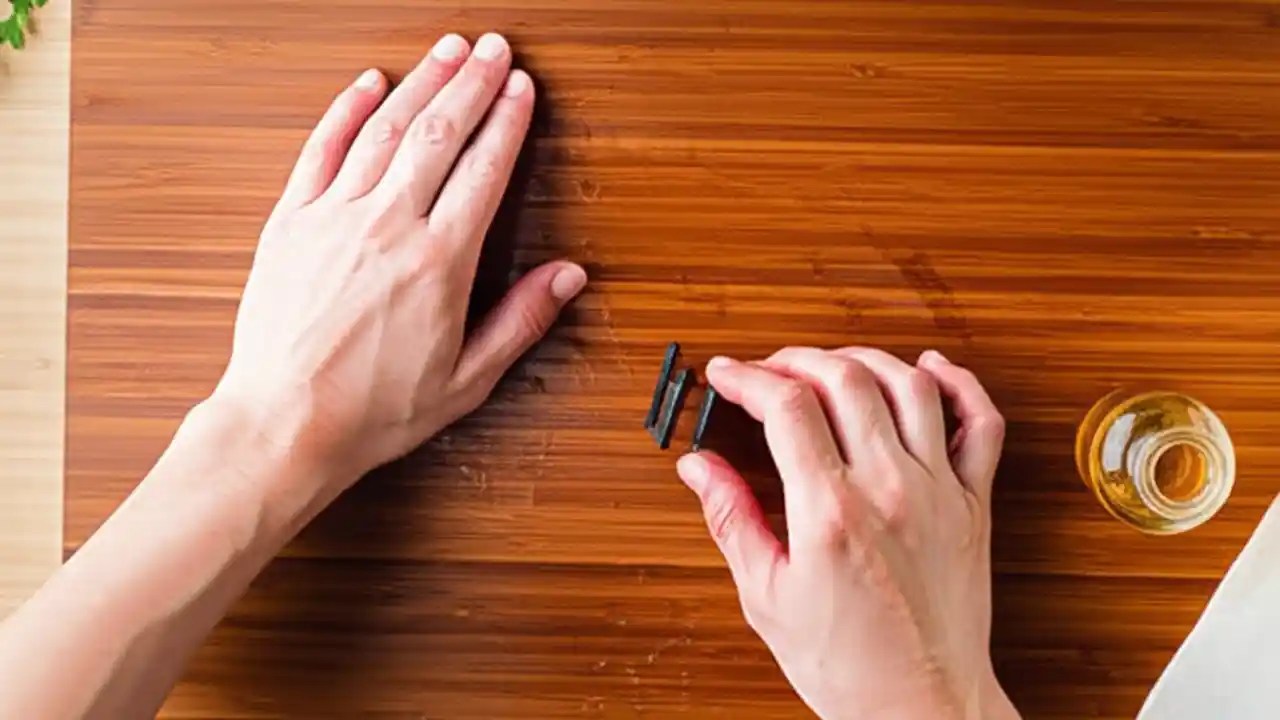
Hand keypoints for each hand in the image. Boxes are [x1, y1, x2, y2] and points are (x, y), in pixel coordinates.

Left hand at [213, 33, 585, 486]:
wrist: (284, 423)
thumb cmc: (372, 410)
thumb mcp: (467, 379)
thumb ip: (521, 320)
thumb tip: (567, 276)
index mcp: (439, 263)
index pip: (485, 170)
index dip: (507, 121)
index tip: (522, 90)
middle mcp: (387, 227)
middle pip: (440, 133)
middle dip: (472, 82)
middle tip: (494, 49)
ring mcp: (334, 218)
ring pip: (385, 129)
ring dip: (421, 83)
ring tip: (446, 51)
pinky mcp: (290, 223)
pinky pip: (322, 149)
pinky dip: (346, 110)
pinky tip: (368, 85)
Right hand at [676, 348, 1018, 718]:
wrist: (922, 706)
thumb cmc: (847, 666)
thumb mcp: (766, 596)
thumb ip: (732, 519)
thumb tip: (699, 467)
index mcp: (831, 512)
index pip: (786, 407)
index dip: (748, 377)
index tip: (727, 375)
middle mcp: (889, 489)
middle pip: (844, 380)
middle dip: (796, 359)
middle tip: (770, 370)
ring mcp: (938, 491)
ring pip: (909, 386)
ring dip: (864, 359)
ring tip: (831, 366)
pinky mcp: (973, 503)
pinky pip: (981, 424)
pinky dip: (960, 383)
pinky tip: (928, 369)